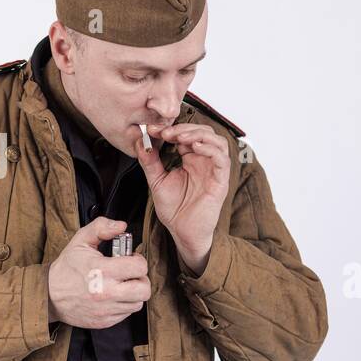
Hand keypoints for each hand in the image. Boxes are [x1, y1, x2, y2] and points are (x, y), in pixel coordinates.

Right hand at [47, 217, 149, 328]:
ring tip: (121, 285)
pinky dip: (124, 305)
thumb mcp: (80, 241)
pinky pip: (126, 314)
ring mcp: (106, 309)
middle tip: (131, 275)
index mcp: (102, 271)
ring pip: (138, 303)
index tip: (130, 260)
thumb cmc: (67, 268)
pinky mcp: (105, 322)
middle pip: (144, 290)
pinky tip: (113, 296)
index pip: (139, 267)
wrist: (49, 295)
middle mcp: (106, 292)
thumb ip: (101, 227)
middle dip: (141, 280)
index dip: (138, 261)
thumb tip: (121, 225)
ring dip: (133, 293)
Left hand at [137, 122, 229, 269]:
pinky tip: (194, 147)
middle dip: (184, 128)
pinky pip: (222, 159)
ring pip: (216, 141)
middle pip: (203, 132)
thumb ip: (149, 160)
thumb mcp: (156, 180)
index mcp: (191, 159)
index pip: (186, 135)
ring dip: (198, 134)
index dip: (171, 129)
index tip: (152, 130)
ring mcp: (214, 171)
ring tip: (180, 137)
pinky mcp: (221, 181)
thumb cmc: (174, 209)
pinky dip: (210, 149)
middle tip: (165, 133)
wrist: (182, 232)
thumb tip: (139, 140)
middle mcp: (205, 162)